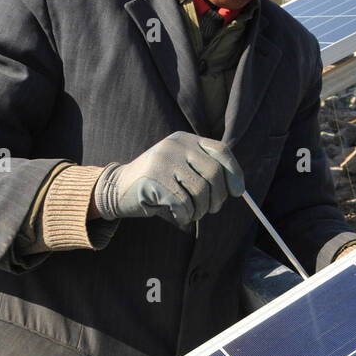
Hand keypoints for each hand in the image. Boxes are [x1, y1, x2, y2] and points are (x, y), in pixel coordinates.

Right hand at [93, 131, 243, 227]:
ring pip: (200, 190)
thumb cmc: (158, 183)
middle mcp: (175, 146)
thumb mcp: (181, 168)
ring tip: (192, 213)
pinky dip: (186, 215)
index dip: (234, 172)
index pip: (221, 150)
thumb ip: (204, 171)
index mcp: (185, 140)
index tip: (238, 192)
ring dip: (201, 209)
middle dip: (218, 197)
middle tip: (212, 209)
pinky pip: (183, 203)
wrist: (118, 189)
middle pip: (213, 172)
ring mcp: (164, 161)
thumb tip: (237, 188)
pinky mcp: (154, 180)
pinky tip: (179, 216)